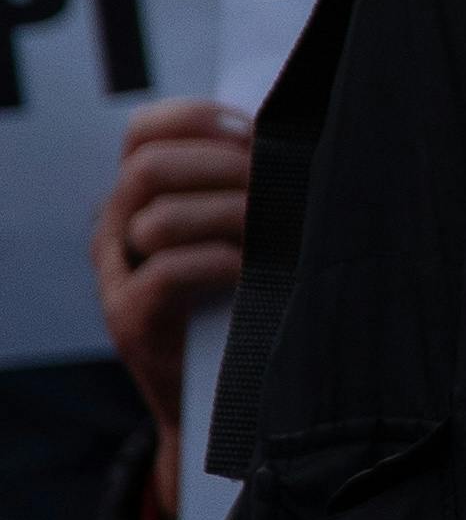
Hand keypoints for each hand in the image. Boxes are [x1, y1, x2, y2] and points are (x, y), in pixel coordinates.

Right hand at [93, 98, 253, 439]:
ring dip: (227, 213)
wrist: (221, 399)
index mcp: (139, 197)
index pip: (144, 132)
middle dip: (220, 167)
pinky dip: (217, 261)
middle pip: (148, 167)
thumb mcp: (238, 232)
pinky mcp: (130, 320)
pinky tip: (250, 267)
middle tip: (272, 184)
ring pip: (158, 219)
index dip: (194, 119)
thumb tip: (293, 138)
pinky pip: (167, 273)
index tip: (249, 130)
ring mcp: (117, 277)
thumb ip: (242, 185)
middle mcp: (117, 230)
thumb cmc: (244, 302)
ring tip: (272, 227)